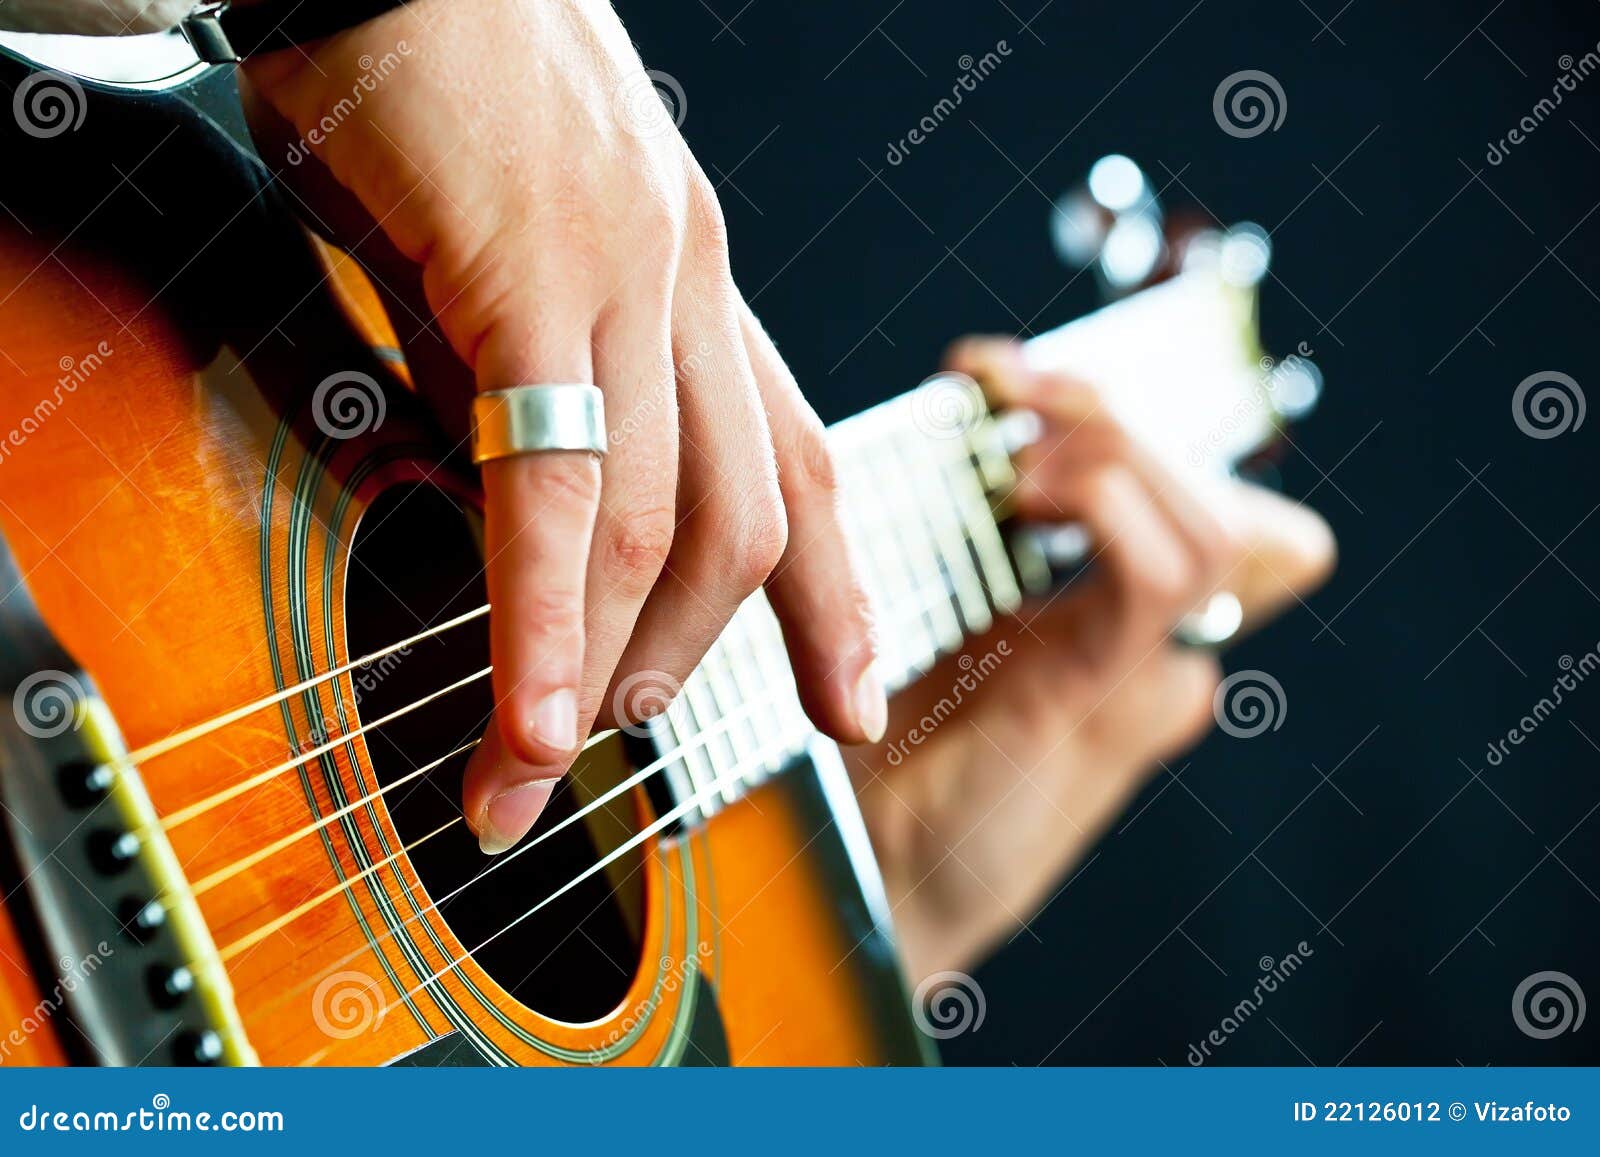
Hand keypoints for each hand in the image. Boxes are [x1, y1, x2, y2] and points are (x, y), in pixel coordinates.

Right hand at [242, 0, 884, 851]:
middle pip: (753, 522)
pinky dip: (543, 617)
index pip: (795, 464)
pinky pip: (554, 484)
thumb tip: (506, 481)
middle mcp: (691, 282)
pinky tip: (534, 714)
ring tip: (541, 763)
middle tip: (640, 743)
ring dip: (606, 670)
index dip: (837, 598)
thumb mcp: (503, 245)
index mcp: (692, 277)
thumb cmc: (426, 71)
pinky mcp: (535, 276)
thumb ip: (522, 371)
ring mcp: (630, 279)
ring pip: (660, 524)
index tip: (856, 695)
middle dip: (708, 661)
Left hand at [848, 337, 1335, 978]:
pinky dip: (1108, 509)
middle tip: (1005, 377)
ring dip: (1110, 448)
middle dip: (1106, 409)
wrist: (856, 881)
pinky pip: (1156, 581)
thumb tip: (1004, 496)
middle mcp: (1134, 644)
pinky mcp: (1097, 699)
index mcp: (1093, 623)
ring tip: (1013, 447)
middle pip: (1202, 497)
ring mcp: (1128, 672)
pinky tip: (1028, 492)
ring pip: (1200, 528)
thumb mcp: (923, 644)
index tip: (995, 372)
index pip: (1183, 500)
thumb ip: (980, 580)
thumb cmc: (879, 764)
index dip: (1122, 421)